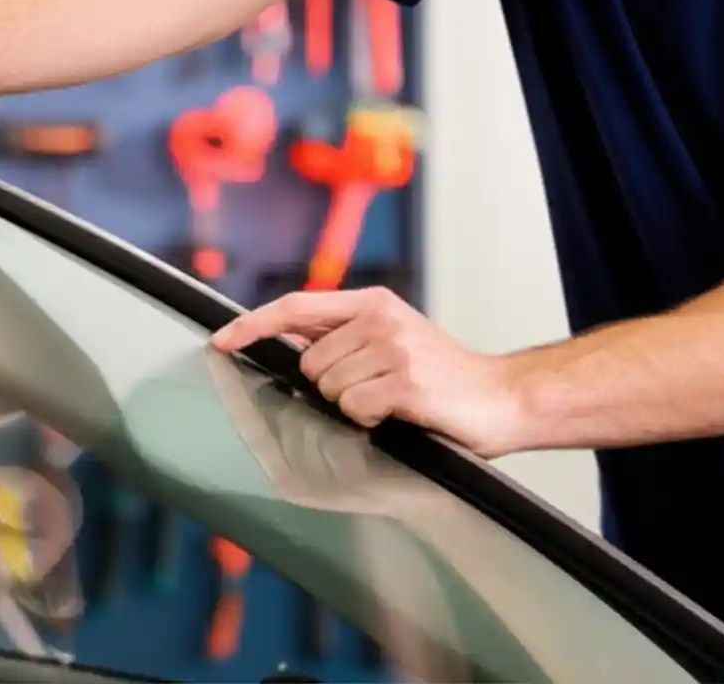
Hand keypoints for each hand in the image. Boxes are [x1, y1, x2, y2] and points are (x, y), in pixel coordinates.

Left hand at [210, 287, 522, 457]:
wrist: (502, 398)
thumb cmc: (443, 377)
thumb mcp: (393, 340)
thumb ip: (343, 337)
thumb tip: (288, 347)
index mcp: (373, 303)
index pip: (296, 306)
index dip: (253, 323)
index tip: (221, 340)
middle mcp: (380, 319)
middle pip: (309, 362)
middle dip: (329, 386)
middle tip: (375, 389)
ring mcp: (394, 349)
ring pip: (330, 389)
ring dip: (354, 405)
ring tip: (395, 400)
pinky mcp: (405, 382)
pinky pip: (355, 408)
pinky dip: (372, 419)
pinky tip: (403, 412)